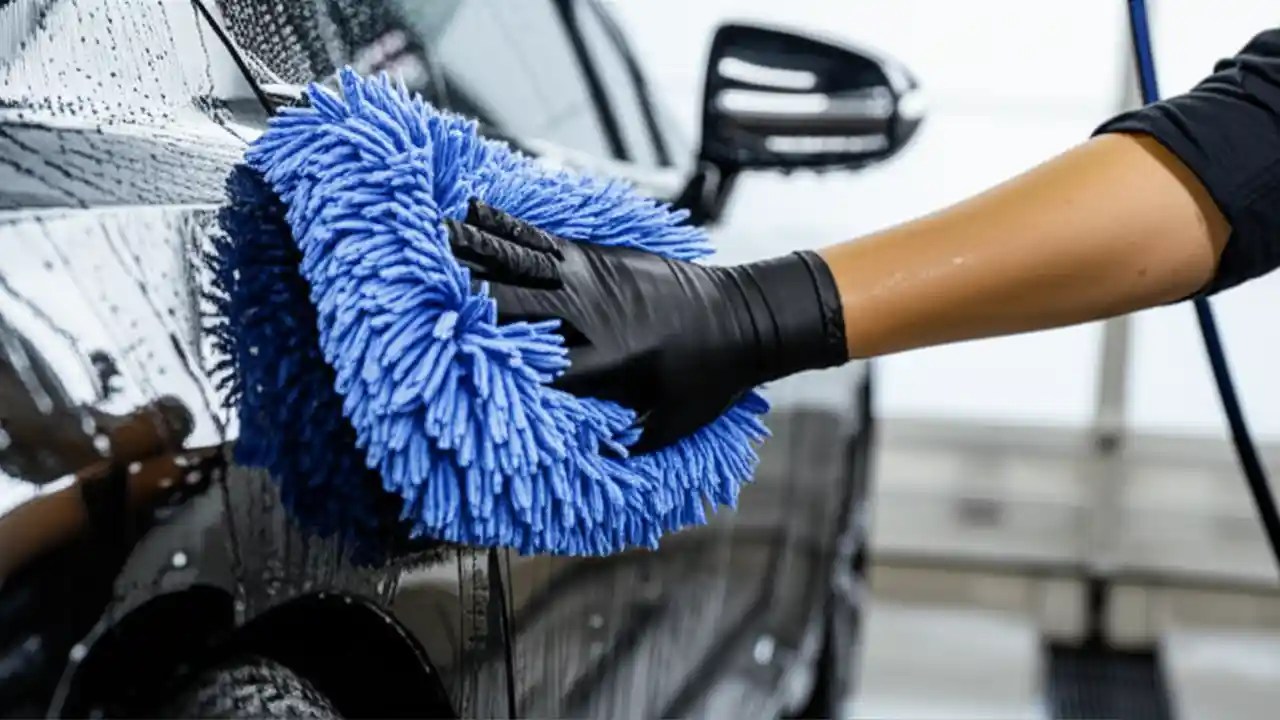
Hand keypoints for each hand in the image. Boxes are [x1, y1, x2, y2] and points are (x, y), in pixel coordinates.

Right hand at [446, 200, 847, 452]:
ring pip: (508, 265)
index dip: (474, 376)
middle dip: (447, 312)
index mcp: (601, 366)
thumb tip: (558, 463)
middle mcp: (583, 316)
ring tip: (408, 248)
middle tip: (391, 305)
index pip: (524, 373)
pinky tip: (459, 213)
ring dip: (456, 258)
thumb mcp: (663, 432)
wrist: (744, 318)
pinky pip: (532, 236)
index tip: (428, 381)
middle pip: (500, 311)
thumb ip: (611, 447)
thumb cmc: (704, 384)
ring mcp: (584, 277)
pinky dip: (493, 225)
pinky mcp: (590, 253)